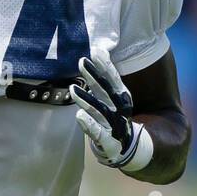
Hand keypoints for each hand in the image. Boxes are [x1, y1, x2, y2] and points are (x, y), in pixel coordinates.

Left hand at [70, 52, 149, 170]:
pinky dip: (89, 124)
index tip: (96, 51)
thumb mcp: (111, 95)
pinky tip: (79, 115)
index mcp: (122, 96)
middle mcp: (119, 109)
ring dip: (86, 99)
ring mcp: (114, 125)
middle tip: (82, 62)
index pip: (113, 78)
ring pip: (99, 110)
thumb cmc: (112, 115)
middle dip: (94, 76)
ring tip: (73, 88)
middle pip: (106, 91)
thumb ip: (104, 76)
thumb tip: (99, 49)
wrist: (123, 146)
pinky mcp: (107, 140)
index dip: (105, 65)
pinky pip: (97, 132)